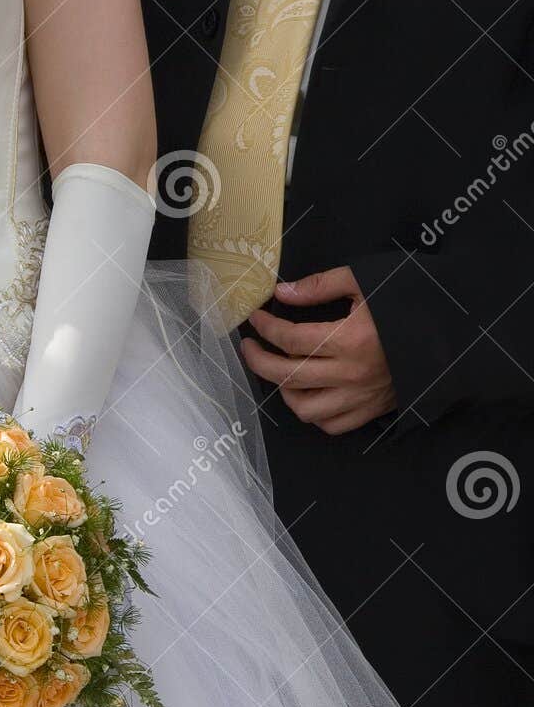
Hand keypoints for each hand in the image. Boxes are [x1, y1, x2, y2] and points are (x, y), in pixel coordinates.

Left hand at [240, 266, 398, 435]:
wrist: (456, 329)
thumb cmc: (413, 301)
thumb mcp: (370, 281)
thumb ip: (323, 285)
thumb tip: (284, 293)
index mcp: (350, 339)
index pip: (290, 339)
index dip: (265, 328)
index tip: (254, 319)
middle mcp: (352, 374)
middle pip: (287, 376)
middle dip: (258, 361)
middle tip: (249, 346)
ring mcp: (361, 397)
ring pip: (305, 408)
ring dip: (284, 391)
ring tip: (280, 371)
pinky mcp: (372, 410)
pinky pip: (331, 425)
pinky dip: (313, 413)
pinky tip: (308, 394)